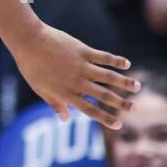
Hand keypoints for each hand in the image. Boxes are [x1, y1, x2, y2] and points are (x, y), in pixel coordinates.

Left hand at [8, 21, 137, 128]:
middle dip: (121, 103)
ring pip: (108, 77)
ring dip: (124, 83)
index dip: (105, 118)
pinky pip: (104, 58)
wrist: (29, 41)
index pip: (90, 110)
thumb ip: (54, 104)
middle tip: (135, 109)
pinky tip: (127, 64)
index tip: (119, 125)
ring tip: (138, 87)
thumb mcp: (40, 89)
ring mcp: (81, 66)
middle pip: (104, 95)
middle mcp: (77, 82)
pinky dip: (116, 61)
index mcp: (66, 94)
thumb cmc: (31, 66)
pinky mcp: (84, 51)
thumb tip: (64, 119)